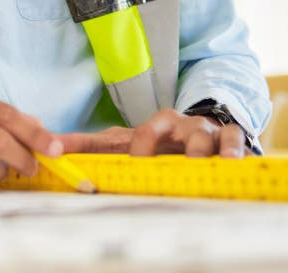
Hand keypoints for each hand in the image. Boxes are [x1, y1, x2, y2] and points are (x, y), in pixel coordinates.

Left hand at [58, 108, 247, 157]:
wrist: (200, 130)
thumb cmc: (158, 141)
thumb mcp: (125, 142)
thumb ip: (89, 146)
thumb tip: (51, 146)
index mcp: (157, 124)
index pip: (145, 131)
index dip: (141, 145)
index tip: (136, 160)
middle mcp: (182, 125)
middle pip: (179, 128)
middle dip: (175, 143)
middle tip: (173, 159)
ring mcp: (207, 132)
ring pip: (208, 135)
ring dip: (207, 149)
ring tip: (203, 162)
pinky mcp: (230, 140)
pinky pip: (235, 141)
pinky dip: (236, 151)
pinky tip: (235, 163)